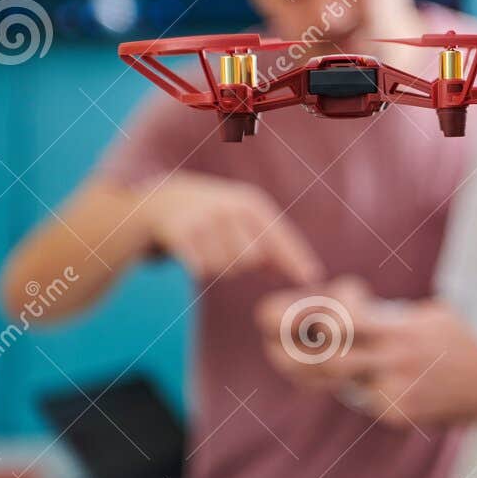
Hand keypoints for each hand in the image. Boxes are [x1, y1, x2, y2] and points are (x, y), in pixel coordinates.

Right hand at [139, 172, 321, 284]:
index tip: (312, 278)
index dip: (296, 259)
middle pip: (251, 259)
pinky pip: (200, 269)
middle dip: (242, 264)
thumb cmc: (215, 216)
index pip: (280, 236)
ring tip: (207, 248)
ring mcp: (205, 219)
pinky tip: (192, 254)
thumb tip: (308, 275)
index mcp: (251, 204)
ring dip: (218, 267)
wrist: (164, 199)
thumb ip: (274, 244)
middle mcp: (231, 208)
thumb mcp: (245, 219)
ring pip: (225, 267)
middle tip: (226, 250)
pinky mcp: (181, 233)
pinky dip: (198, 268)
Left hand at [258, 293, 476, 427]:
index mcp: (398, 330)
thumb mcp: (427, 313)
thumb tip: (343, 302)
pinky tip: (346, 374)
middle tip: (265, 339)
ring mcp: (394, 393)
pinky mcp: (398, 415)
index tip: (270, 312)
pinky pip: (360, 398)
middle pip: (324, 360)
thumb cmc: (457, 340)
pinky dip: (347, 384)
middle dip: (286, 351)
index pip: (336, 322)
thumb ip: (386, 313)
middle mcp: (392, 363)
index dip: (297, 317)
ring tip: (282, 357)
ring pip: (334, 383)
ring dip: (303, 371)